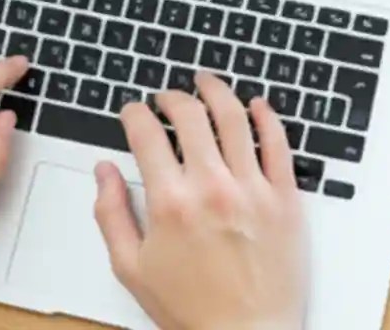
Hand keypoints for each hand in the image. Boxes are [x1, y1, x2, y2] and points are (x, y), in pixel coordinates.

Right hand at [94, 74, 306, 329]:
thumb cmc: (190, 310)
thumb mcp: (131, 268)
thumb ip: (111, 214)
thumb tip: (104, 170)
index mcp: (170, 202)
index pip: (147, 134)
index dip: (135, 114)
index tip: (134, 111)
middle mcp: (212, 187)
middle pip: (190, 116)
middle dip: (172, 97)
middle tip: (166, 96)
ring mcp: (253, 189)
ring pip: (235, 118)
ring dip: (217, 92)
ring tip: (207, 82)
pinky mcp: (285, 198)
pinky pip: (278, 144)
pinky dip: (267, 117)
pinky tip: (257, 105)